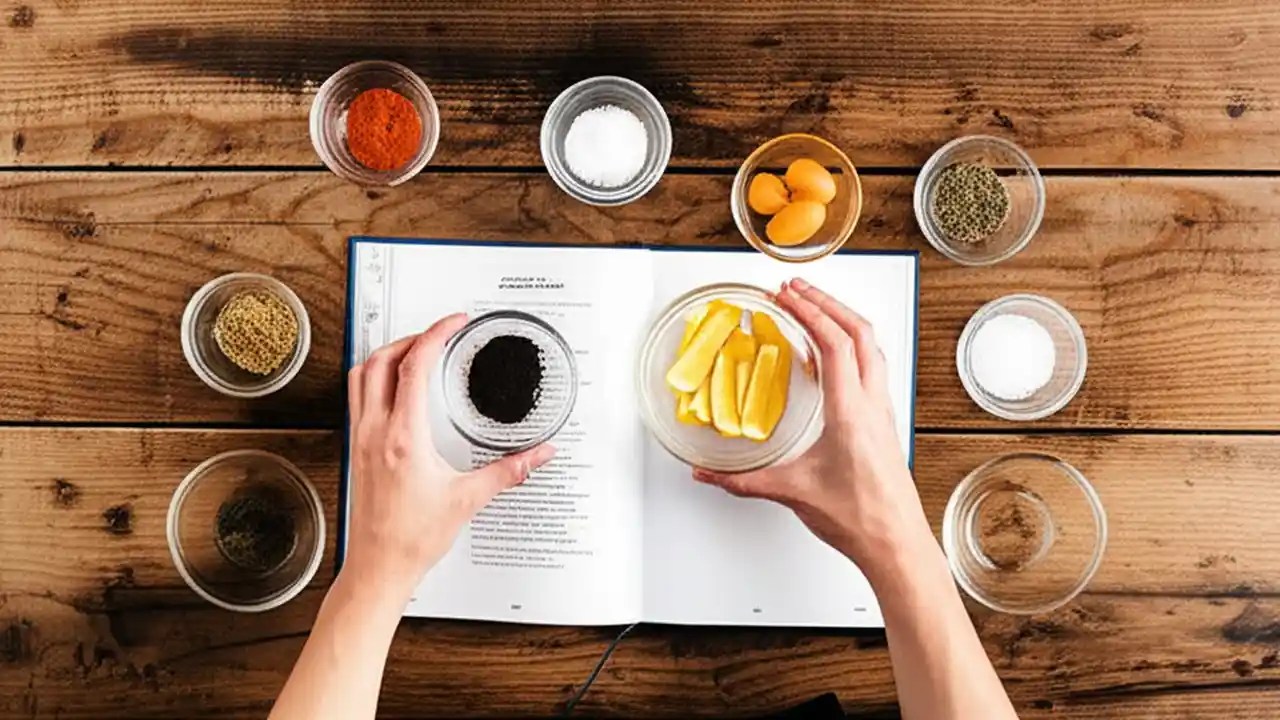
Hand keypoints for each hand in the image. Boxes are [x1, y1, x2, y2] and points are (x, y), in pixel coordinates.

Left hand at [343, 314, 555, 603]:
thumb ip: (510, 471)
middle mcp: (375, 432)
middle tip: (436, 335)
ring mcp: (360, 440)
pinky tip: (393, 389)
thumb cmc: (412, 538)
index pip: (414, 365)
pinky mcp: (356, 451)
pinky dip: (372, 379)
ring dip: (385, 354)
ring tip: (412, 351)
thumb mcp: (468, 499)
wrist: (380, 566)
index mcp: (403, 437)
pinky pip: (355, 399)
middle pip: (381, 360)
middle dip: (410, 337)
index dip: (435, 334)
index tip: (453, 323)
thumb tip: (539, 455)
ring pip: (360, 376)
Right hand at [693, 279, 932, 578]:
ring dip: (844, 321)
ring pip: (871, 347)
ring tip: (816, 309)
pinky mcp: (884, 423)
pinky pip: (872, 368)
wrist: (896, 544)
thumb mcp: (792, 492)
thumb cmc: (859, 518)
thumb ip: (743, 481)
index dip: (809, 312)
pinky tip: (832, 357)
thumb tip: (708, 474)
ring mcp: (883, 411)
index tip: (786, 295)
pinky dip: (852, 347)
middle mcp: (873, 403)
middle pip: (859, 332)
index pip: (834, 343)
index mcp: (852, 411)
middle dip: (827, 303)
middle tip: (797, 288)